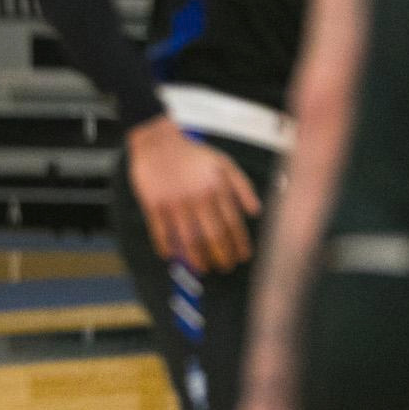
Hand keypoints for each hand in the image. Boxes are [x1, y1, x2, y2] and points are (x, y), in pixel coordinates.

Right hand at [128, 117, 261, 272]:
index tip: (242, 257)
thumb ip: (242, 187)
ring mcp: (174, 202)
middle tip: (225, 266)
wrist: (157, 141)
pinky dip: (166, 247)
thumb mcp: (223, 163)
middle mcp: (197, 197)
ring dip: (196, 258)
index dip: (239, 244)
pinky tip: (171, 256)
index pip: (233, 223)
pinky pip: (160, 232)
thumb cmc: (192, 154)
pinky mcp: (153, 204)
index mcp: (216, 188)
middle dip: (222, 255)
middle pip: (213, 235)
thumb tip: (255, 212)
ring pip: (188, 238)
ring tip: (202, 268)